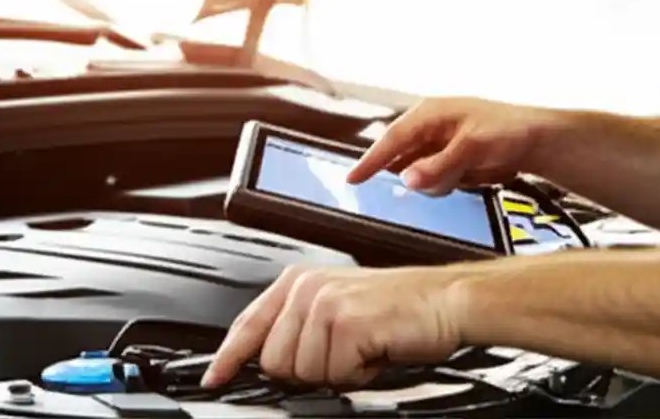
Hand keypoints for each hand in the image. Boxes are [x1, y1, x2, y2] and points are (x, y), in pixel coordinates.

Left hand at [202, 265, 464, 388]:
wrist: (445, 301)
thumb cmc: (400, 309)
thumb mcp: (340, 309)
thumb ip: (301, 328)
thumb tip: (271, 361)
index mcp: (300, 281)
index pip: (249, 323)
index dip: (228, 357)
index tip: (214, 378)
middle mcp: (307, 287)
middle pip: (274, 360)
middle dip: (308, 371)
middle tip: (344, 354)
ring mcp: (325, 303)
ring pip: (302, 371)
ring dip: (336, 373)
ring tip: (362, 349)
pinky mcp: (346, 322)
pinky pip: (334, 374)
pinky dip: (358, 373)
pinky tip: (375, 351)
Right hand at [347, 97, 556, 194]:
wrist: (537, 140)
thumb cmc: (506, 132)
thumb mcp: (471, 148)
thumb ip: (438, 165)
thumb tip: (406, 179)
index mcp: (429, 114)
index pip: (392, 139)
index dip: (371, 160)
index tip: (352, 180)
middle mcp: (429, 128)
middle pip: (404, 160)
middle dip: (420, 173)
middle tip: (448, 173)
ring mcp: (439, 145)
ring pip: (420, 175)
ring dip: (440, 180)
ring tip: (468, 171)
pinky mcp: (450, 160)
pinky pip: (436, 180)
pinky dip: (449, 182)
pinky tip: (470, 174)